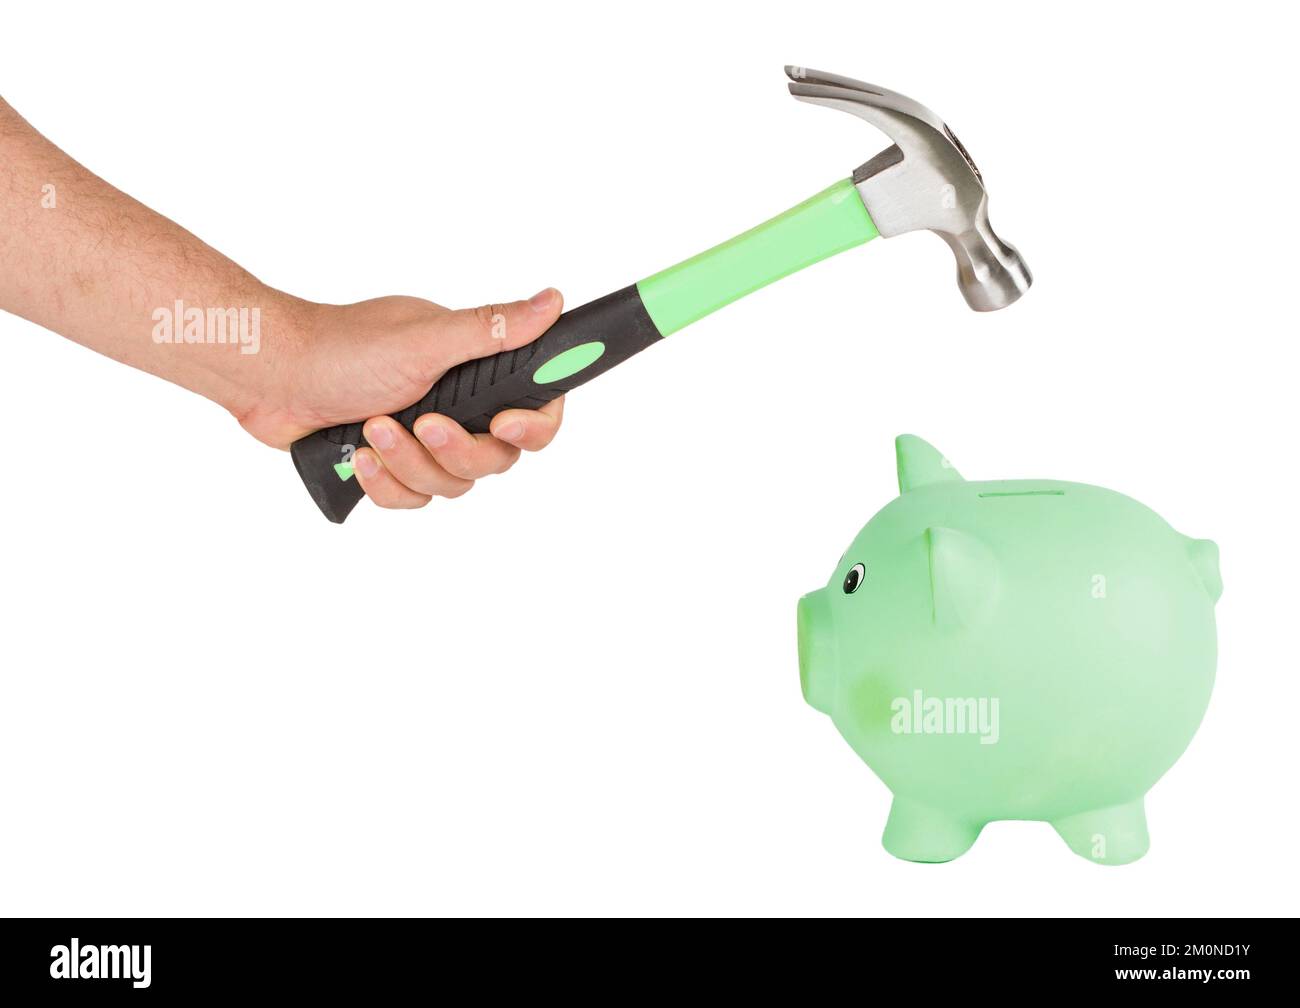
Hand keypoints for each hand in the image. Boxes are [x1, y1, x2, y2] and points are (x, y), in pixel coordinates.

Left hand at [242, 288, 565, 508]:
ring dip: (410, 463)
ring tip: (372, 429)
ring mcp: (423, 438)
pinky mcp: (392, 465)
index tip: (505, 423)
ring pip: (450, 485)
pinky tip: (359, 457)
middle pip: (494, 459)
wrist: (271, 378)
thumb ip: (491, 330)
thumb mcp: (425, 339)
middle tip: (423, 423)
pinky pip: (411, 498)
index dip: (534, 424)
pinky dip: (385, 482)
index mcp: (474, 369)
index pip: (535, 405)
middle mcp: (456, 404)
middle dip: (455, 450)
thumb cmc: (341, 349)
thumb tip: (550, 302)